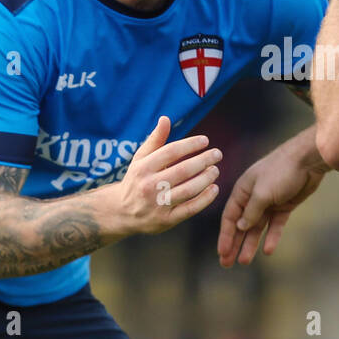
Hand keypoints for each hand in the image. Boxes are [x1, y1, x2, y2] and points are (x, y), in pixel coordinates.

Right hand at [113, 116, 220, 235]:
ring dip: (206, 179)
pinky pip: (189, 209)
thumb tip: (166, 118)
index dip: (190, 145)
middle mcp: (149, 186)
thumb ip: (155, 140)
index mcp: (143, 168)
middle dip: (203, 160)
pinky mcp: (166, 220)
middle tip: (217, 154)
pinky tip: (214, 189)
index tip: (205, 140)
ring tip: (216, 170)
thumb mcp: (140, 159)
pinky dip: (205, 199)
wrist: (121, 212)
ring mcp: (157, 204)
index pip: (171, 152)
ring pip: (188, 190)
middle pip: (182, 170)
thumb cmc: (136, 180)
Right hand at [217, 133, 327, 266]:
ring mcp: (269, 202)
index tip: (222, 253)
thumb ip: (251, 212)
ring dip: (251, 244)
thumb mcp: (262, 193)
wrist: (308, 160)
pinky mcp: (285, 206)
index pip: (230, 217)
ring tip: (244, 261)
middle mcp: (253, 198)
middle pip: (241, 225)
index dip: (225, 236)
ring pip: (257, 228)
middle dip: (234, 244)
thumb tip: (240, 227)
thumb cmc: (281, 171)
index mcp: (243, 191)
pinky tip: (268, 250)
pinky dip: (272, 237)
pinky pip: (275, 225)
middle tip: (227, 263)